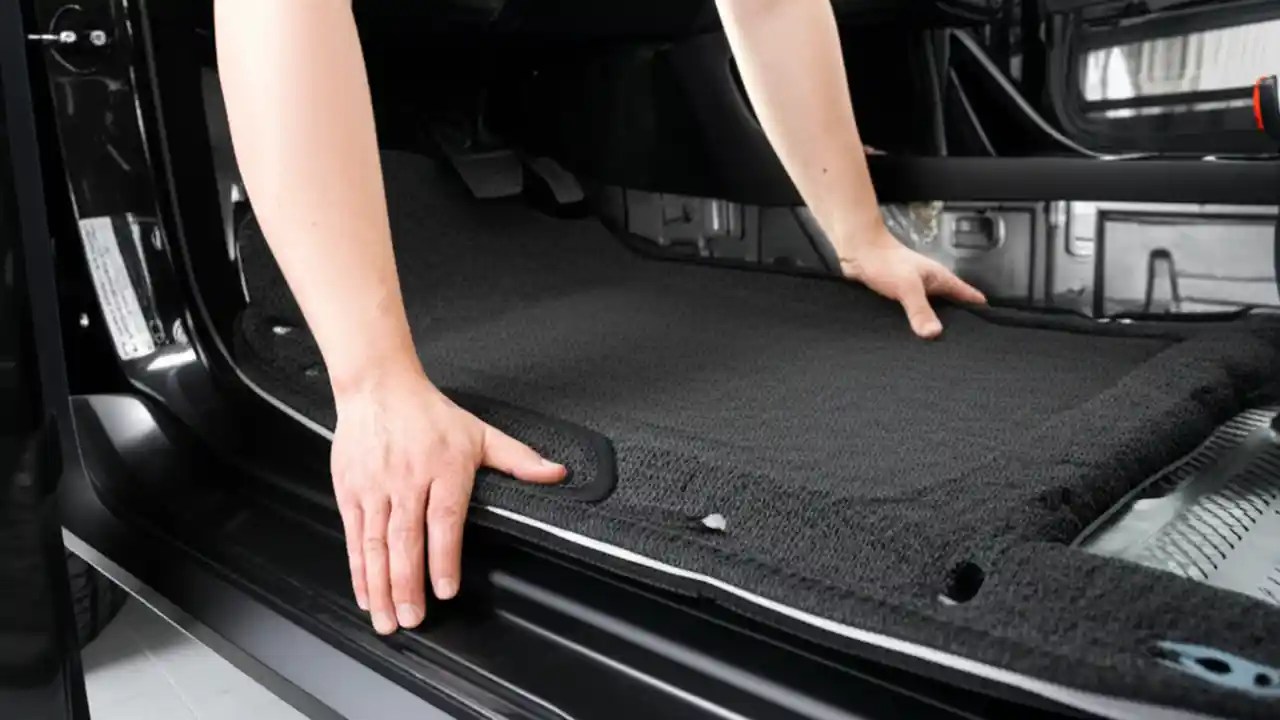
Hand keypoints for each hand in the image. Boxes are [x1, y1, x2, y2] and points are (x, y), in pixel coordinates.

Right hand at [331, 365, 565, 633]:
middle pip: (406, 538)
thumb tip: (554, 473)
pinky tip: (366, 594)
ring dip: (381, 585)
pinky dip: (358, 569)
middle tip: (413, 618)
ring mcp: (375, 487)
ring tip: (387, 618)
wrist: (378, 388)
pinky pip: (355, 536)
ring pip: (376, 543)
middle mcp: (407, 480)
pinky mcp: (350, 492)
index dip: (443, 557)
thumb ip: (518, 459)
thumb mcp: (480, 432)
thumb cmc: (428, 414)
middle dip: (407, 584)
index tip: (445, 588)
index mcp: (443, 469)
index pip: (443, 519)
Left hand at [837, 227, 986, 338]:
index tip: (990, 333)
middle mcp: (933, 286)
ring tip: (940, 347)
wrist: (859, 252)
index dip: (982, 312)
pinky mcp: (902, 297)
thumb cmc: (886, 261)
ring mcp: (918, 291)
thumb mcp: (907, 287)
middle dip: (959, 324)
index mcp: (942, 280)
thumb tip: (934, 334)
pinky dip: (918, 324)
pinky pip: (916, 314)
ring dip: (936, 324)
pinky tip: (915, 337)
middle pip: (954, 307)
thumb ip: (920, 310)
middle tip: (963, 347)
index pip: (970, 297)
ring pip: (934, 311)